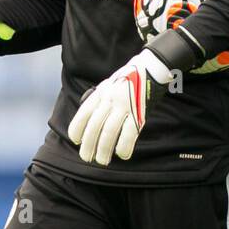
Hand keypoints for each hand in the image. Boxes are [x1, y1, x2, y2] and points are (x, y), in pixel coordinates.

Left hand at [67, 49, 173, 164]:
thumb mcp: (109, 85)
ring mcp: (125, 105)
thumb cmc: (129, 79)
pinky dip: (125, 145)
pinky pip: (130, 132)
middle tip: (87, 158)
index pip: (84, 113)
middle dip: (89, 145)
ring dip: (104, 149)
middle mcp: (110, 99)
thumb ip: (99, 100)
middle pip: (95, 126)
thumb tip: (89, 120)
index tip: (77, 141)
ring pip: (109, 131)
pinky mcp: (139, 111)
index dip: (78, 129)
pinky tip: (123, 155)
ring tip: (102, 161)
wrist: (151, 67)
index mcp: (101, 92)